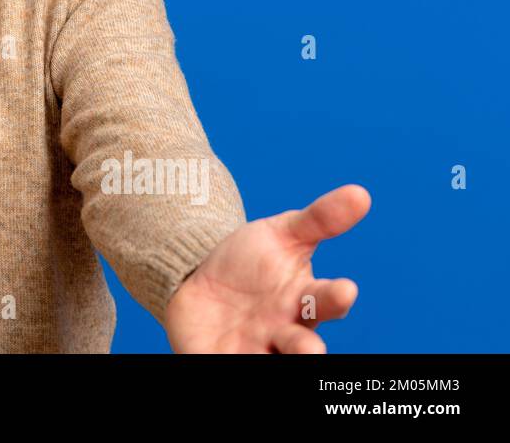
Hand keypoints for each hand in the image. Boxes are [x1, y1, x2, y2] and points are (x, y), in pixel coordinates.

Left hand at [164, 183, 369, 352]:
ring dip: (274, 365)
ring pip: (272, 365)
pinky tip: (221, 360)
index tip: (345, 289)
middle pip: (303, 347)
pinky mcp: (220, 359)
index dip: (337, 297)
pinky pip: (228, 367)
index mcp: (303, 300)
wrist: (200, 277)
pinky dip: (228, 365)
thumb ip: (319, 219)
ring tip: (270, 362)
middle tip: (311, 351)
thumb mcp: (281, 233)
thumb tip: (360, 193)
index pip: (326, 302)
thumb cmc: (252, 260)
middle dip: (308, 350)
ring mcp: (255, 349)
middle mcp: (285, 332)